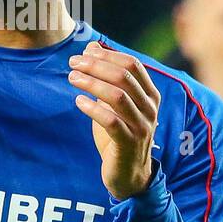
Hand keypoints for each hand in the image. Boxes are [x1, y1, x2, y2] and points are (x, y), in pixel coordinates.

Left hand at [68, 42, 159, 199]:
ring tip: (72, 79)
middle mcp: (150, 108)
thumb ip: (106, 77)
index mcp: (150, 94)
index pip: (132, 65)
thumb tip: (91, 47)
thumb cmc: (120, 134)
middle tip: (72, 64)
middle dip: (96, 66)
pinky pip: (111, 121)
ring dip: (92, 84)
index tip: (84, 53)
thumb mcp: (114, 104)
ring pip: (118, 96)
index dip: (108, 55)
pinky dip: (93, 108)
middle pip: (124, 77)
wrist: (129, 174)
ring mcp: (141, 127)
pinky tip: (78, 102)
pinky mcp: (129, 144)